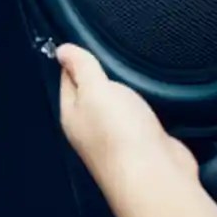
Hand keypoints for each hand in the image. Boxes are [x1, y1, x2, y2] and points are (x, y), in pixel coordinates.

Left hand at [57, 44, 197, 187]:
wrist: (154, 175)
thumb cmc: (119, 133)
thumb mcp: (95, 89)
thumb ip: (81, 67)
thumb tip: (62, 50)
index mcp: (72, 116)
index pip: (67, 80)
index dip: (77, 59)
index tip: (89, 41)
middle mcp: (91, 130)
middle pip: (94, 94)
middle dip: (106, 75)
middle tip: (117, 54)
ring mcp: (118, 139)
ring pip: (119, 106)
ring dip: (129, 92)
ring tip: (137, 74)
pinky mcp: (144, 144)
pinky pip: (141, 119)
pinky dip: (147, 108)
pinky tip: (153, 98)